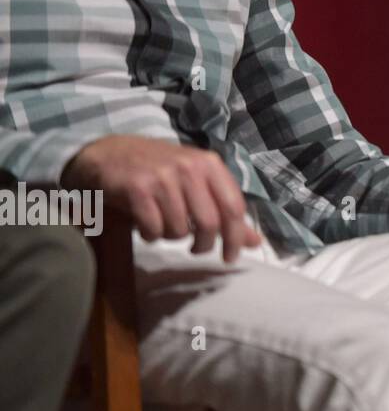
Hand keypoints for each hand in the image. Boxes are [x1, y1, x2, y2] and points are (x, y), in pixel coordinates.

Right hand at [63, 135, 261, 262]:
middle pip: (209, 223)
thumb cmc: (160, 170)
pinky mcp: (137, 189)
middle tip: (196, 248)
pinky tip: (146, 225)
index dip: (236, 237)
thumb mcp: (198, 182)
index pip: (234, 207)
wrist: (110, 153)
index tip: (230, 257)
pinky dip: (151, 236)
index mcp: (210, 164)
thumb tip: (255, 242)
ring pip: (179, 229)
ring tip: (165, 226)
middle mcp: (189, 168)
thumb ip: (226, 211)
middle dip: (204, 244)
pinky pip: (153, 229)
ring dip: (172, 237)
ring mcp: (163, 178)